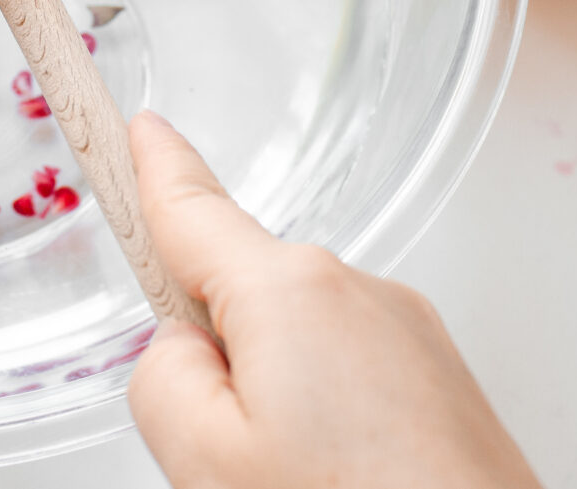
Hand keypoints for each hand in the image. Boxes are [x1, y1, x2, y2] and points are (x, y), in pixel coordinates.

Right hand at [126, 112, 542, 488]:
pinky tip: (343, 481)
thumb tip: (184, 348)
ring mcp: (408, 331)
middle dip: (216, 360)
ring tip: (304, 481)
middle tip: (233, 459)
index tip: (138, 124)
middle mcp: (357, 291)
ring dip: (275, 401)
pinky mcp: (438, 376)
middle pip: (241, 295)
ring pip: (294, 342)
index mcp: (291, 292)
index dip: (153, 165)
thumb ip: (161, 378)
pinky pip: (347, 372)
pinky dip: (327, 420)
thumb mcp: (205, 460)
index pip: (193, 208)